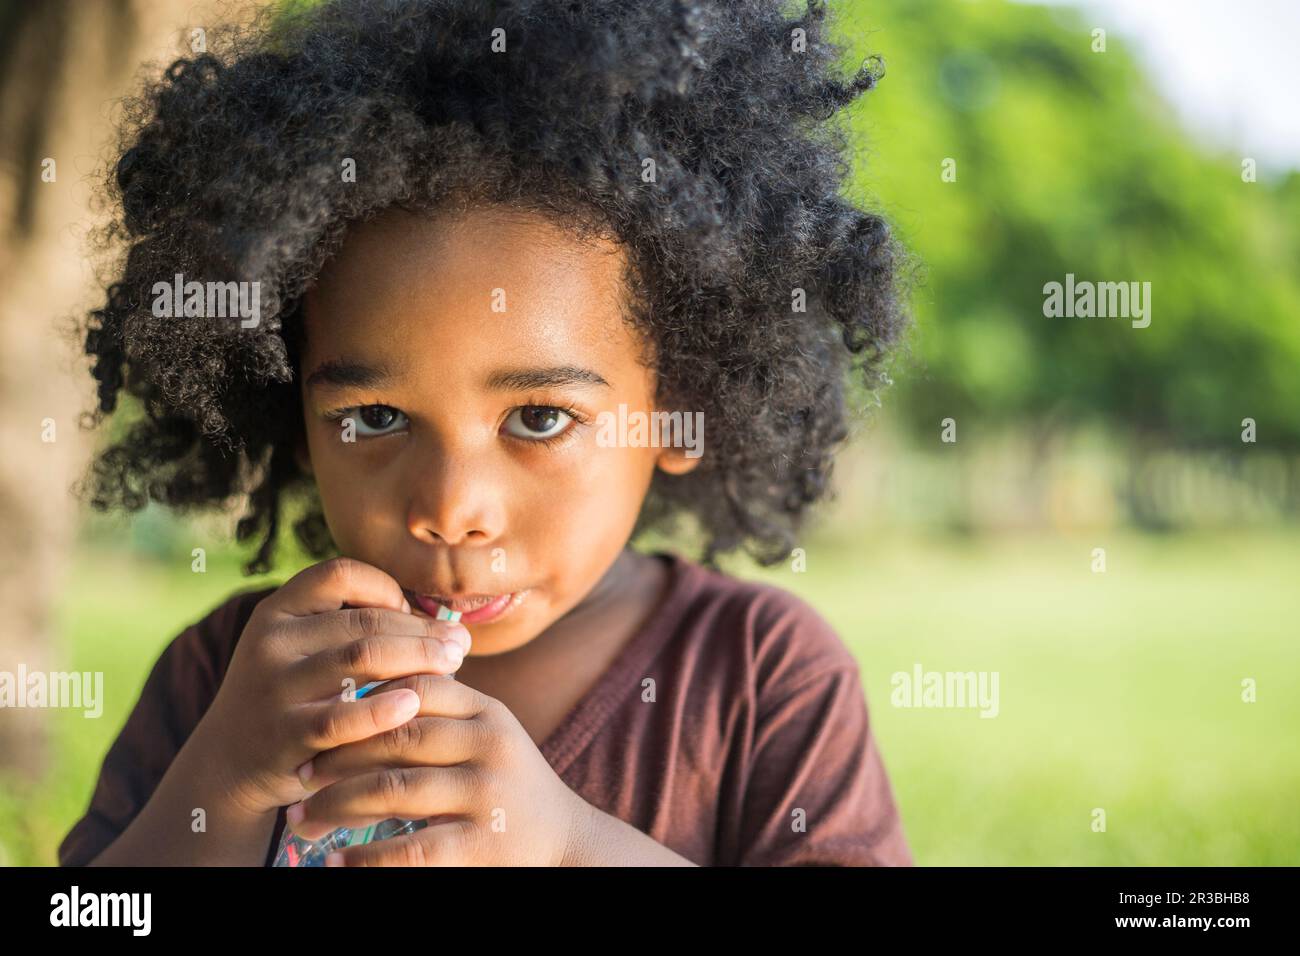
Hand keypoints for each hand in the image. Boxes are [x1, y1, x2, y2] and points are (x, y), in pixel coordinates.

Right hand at [195, 557, 470, 818]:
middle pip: (364, 620)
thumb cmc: (294, 696)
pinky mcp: (283, 735)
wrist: (232, 761)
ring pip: (361, 657)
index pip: (341, 574)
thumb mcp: (304, 650)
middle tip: (460, 644)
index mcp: (277, 610)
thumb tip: (445, 624)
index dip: (385, 587)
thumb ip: (353, 628)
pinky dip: (383, 709)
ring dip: (417, 659)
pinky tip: (414, 705)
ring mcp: (274, 687)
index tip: (410, 612)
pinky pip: (342, 718)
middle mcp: (271, 641)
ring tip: (453, 666)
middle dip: (422, 631)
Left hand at [283, 672, 591, 865]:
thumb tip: (362, 688)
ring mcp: (487, 795)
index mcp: (487, 712)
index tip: (319, 719)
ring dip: (336, 804)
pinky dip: (365, 857)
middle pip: (397, 736)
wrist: (567, 845)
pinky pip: (410, 849)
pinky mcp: (482, 845)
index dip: (362, 699)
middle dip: (337, 756)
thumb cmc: (508, 786)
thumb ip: (442, 710)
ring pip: (393, 789)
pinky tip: (337, 862)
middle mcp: (490, 745)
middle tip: (298, 774)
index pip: (414, 687)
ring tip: (302, 818)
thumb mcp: (487, 735)